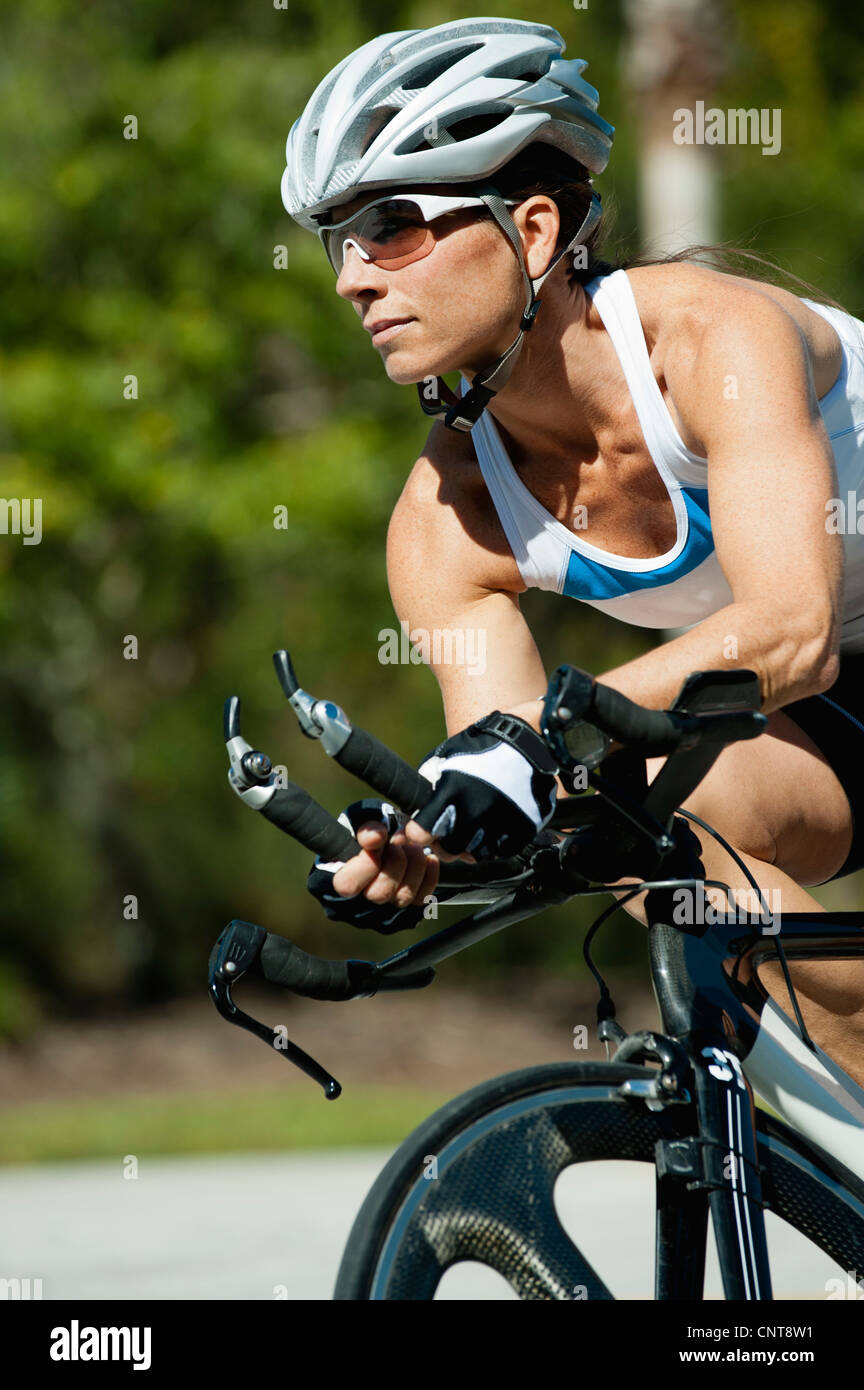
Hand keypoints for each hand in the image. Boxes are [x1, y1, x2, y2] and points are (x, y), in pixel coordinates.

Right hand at [306, 799, 439, 932]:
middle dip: (395, 859)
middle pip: (379, 893)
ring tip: (411, 846)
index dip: (367, 862)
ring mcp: (377, 917)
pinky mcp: (403, 918)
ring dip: (414, 864)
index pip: (346, 885)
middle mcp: (350, 908)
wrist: (389, 844)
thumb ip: (365, 827)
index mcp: (327, 883)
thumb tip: (374, 837)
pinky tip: (427, 858)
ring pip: (403, 897)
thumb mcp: (361, 820)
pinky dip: (428, 875)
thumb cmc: (367, 832)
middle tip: (397, 842)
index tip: (380, 841)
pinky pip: (421, 900)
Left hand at [403, 711, 558, 860]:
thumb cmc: (483, 746)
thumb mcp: (447, 758)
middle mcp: (477, 810)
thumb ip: (427, 787)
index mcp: (453, 791)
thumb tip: (410, 816)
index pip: (422, 832)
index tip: (421, 830)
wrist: (528, 738)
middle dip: (444, 844)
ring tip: (472, 829)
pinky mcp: (524, 828)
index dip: (418, 833)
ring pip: (476, 855)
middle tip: (448, 833)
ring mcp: (502, 822)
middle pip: (449, 850)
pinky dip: (495, 845)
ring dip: (470, 846)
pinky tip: (493, 829)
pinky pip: (502, 852)